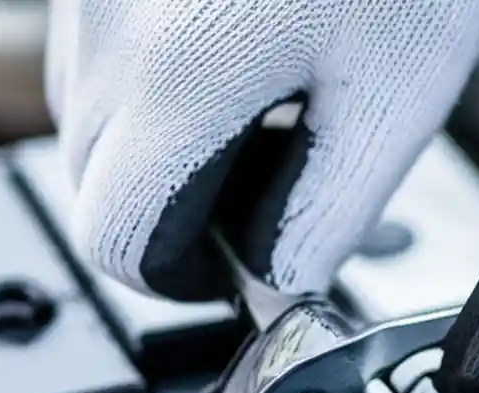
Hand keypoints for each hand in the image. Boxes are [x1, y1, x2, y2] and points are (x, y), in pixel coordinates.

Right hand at [46, 0, 478, 299]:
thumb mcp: (390, 98)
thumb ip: (321, 215)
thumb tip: (275, 280)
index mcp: (176, 74)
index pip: (117, 240)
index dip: (184, 276)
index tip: (239, 267)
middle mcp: (106, 18)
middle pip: (91, 179)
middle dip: (173, 210)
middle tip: (269, 190)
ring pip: (87, 109)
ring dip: (161, 141)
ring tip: (268, 104)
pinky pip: (100, 39)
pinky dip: (154, 74)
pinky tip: (238, 46)